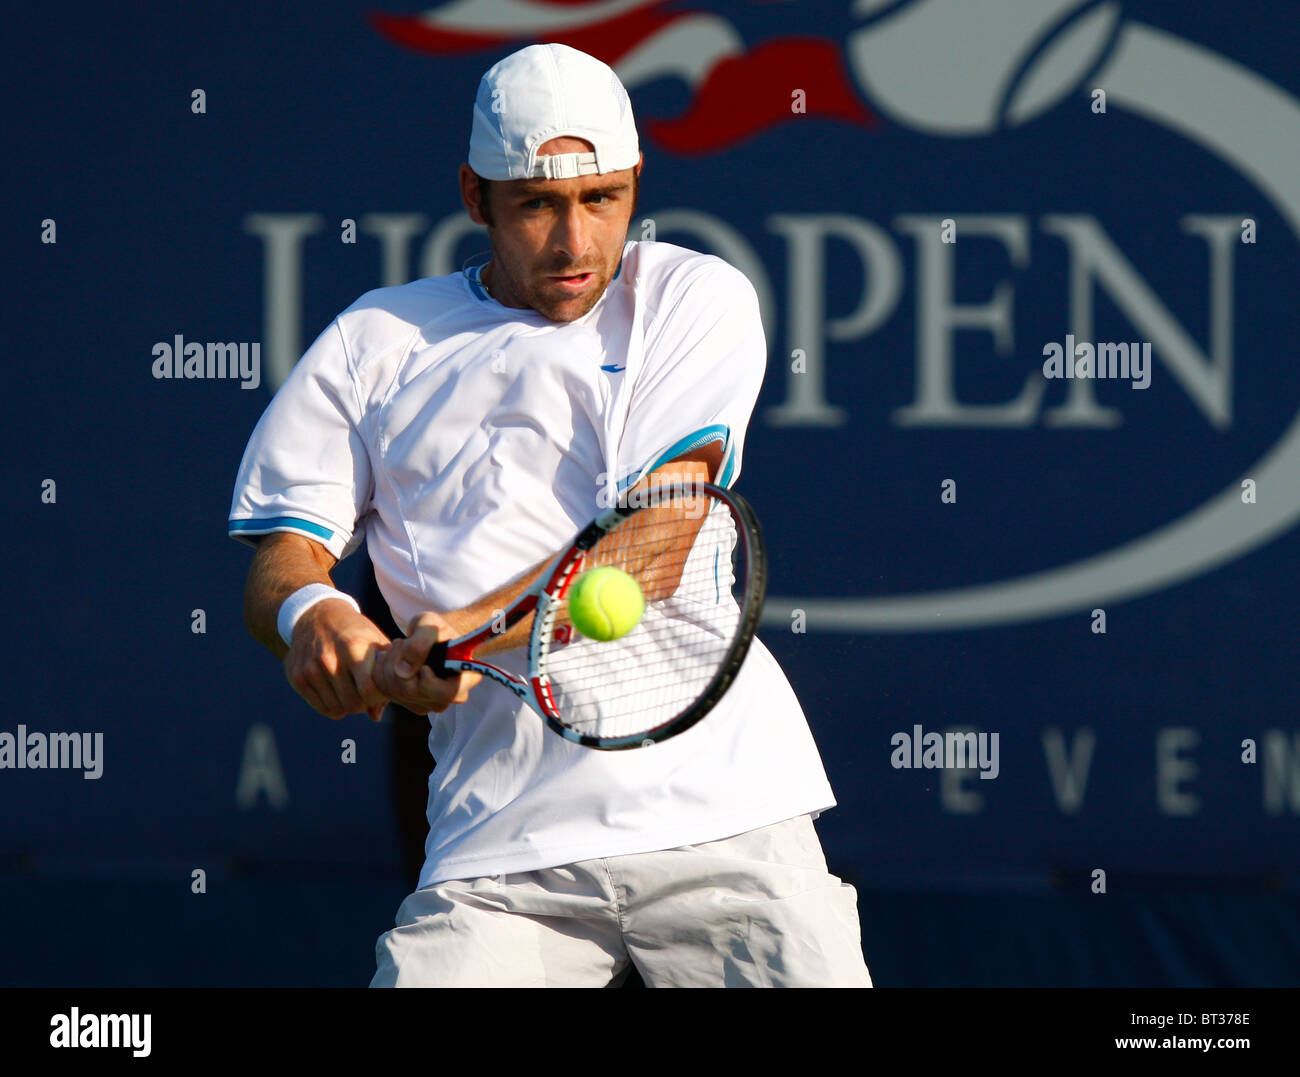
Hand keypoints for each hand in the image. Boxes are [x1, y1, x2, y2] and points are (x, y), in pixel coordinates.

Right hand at [284, 599, 391, 721]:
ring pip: (337, 709)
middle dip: (364, 704)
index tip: (379, 691)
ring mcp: (310, 668)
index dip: (378, 697)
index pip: (369, 690)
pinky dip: (333, 706)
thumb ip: (383, 677)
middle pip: (352, 703)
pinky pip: (321, 708)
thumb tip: (376, 716)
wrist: (317, 615)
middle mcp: (329, 658)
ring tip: (353, 691)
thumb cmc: (355, 632)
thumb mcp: (375, 643)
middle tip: (366, 695)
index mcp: (354, 647)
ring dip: (348, 706)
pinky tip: (338, 692)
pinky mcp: (297, 677)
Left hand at [372, 612, 481, 714]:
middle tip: (401, 642)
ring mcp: (430, 703)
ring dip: (388, 666)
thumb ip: (420, 643)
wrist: (433, 637)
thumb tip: (403, 673)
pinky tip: (389, 658)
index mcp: (466, 678)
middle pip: (414, 692)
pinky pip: (388, 693)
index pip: (445, 693)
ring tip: (397, 646)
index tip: (423, 663)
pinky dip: (382, 673)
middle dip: (399, 664)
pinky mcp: (412, 704)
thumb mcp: (430, 625)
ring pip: (398, 693)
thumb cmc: (437, 629)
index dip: (428, 681)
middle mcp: (449, 697)